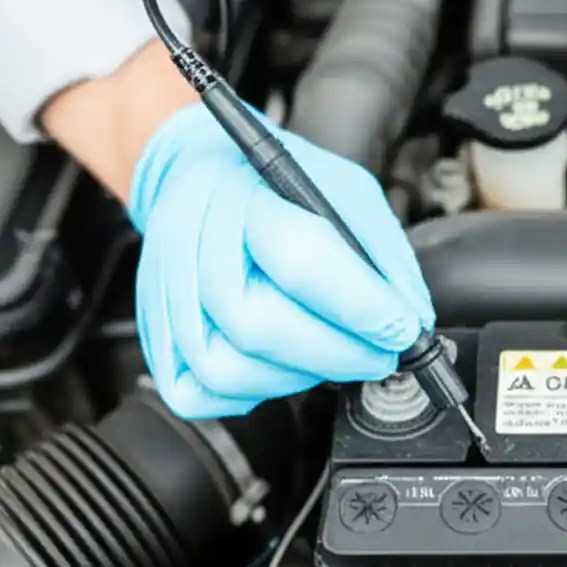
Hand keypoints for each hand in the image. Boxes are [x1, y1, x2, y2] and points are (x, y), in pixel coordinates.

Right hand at [128, 103, 433, 417]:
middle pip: (255, 327)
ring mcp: (166, 292)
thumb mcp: (344, 190)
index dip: (358, 307)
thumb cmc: (272, 184)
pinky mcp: (156, 333)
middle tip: (378, 355)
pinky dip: (248, 393)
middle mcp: (192, 243)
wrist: (200, 173)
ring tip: (332, 357)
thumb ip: (382, 255)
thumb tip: (410, 320)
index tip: (399, 329)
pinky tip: (282, 367)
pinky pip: (195, 393)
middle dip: (335, 354)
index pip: (298, 260)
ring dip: (296, 378)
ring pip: (225, 370)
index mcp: (243, 195)